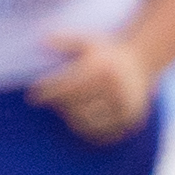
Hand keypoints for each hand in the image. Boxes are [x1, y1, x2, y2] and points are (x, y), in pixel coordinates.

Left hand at [38, 33, 157, 140]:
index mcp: (103, 68)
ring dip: (71, 118)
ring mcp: (125, 105)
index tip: (32, 97)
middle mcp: (116, 87)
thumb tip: (41, 42)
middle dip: (59, 105)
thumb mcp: (87, 40)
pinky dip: (89, 130)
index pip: (66, 86)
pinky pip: (103, 133)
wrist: (142, 60)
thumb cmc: (106, 52)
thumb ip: (65, 41)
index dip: (46, 92)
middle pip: (74, 106)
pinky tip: (82, 120)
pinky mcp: (131, 119)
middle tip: (53, 102)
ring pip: (86, 121)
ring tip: (68, 110)